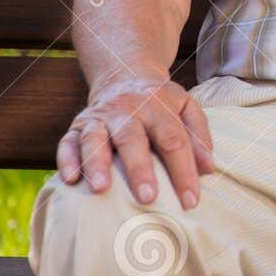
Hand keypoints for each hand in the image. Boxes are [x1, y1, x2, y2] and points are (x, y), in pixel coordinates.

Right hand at [56, 74, 215, 209]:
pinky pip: (67, 141)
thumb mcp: (186, 107)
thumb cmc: (160, 101)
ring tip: (102, 189)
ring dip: (97, 163)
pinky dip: (67, 159)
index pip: (174, 140)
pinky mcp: (78, 124)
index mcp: (158, 107)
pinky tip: (70, 179)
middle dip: (139, 169)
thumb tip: (209, 169)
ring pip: (95, 138)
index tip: (191, 201)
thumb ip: (199, 134)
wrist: (125, 73)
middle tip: (148, 197)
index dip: (183, 171)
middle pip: (133, 139)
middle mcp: (127, 110)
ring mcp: (100, 117)